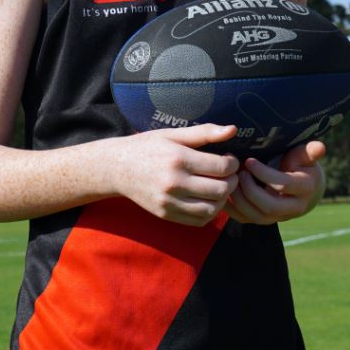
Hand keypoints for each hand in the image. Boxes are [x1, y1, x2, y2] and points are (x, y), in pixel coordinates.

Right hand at [111, 123, 239, 226]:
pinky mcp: (166, 214)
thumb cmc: (148, 147)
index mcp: (179, 159)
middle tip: (229, 174)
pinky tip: (208, 199)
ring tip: (220, 187)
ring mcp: (169, 202)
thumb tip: (233, 129)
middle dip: (232, 181)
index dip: (233, 163)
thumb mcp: (174, 134)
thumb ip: (205, 132)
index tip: (229, 159)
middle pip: (221, 190)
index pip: (222, 167)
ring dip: (223, 199)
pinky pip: (199, 220)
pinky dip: (210, 212)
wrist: (117, 168)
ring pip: (212, 209)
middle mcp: (174, 183)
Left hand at [227, 140, 325, 225]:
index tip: (249, 161)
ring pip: (256, 216)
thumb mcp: (306, 156)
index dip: (264, 173)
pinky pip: (245, 219)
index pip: (282, 184)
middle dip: (250, 190)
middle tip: (239, 173)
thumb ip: (310, 151)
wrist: (304, 189)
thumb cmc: (302, 165)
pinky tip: (224, 193)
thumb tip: (320, 147)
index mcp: (305, 189)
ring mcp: (279, 217)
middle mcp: (294, 208)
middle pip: (269, 205)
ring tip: (232, 180)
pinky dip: (232, 208)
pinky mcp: (265, 220)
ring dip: (240, 199)